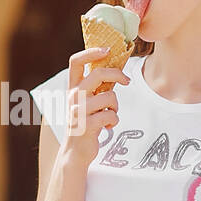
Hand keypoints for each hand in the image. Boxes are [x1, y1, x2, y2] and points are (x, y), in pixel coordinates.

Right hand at [63, 46, 129, 165]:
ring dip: (116, 107)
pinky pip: (111, 115)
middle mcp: (73, 96)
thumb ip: (99, 87)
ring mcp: (78, 110)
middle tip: (127, 81)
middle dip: (117, 75)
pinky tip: (106, 126)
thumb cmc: (86, 123)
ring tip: (109, 115)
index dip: (91, 52)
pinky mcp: (86, 125)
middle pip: (98, 74)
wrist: (76, 151)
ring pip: (109, 96)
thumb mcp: (89, 102)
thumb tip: (117, 70)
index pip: (76, 62)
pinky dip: (113, 121)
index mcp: (73, 88)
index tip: (107, 49)